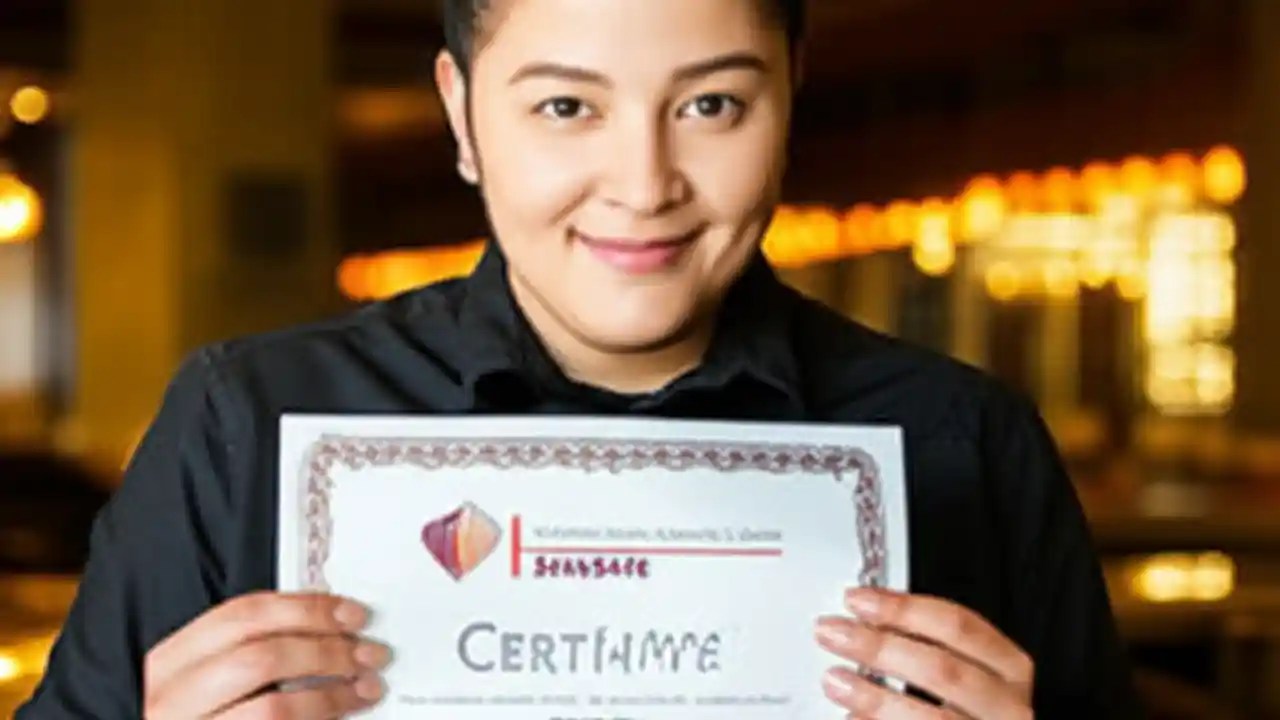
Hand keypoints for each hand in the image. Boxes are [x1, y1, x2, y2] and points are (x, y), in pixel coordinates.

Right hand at [144, 592, 390, 718]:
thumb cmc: (203, 714)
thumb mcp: (209, 679)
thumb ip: (254, 650)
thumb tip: (327, 625)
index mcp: (171, 664)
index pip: (242, 616)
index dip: (304, 609)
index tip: (350, 613)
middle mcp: (172, 701)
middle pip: (261, 658)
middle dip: (326, 651)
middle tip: (369, 654)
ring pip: (272, 708)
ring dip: (331, 696)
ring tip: (366, 689)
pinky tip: (341, 715)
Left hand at [815, 588, 1032, 718]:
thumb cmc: (970, 710)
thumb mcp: (966, 671)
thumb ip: (926, 646)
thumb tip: (865, 624)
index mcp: (1009, 669)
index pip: (959, 626)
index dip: (904, 609)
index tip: (858, 600)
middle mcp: (1007, 707)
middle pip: (943, 669)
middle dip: (881, 648)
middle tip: (833, 634)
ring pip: (933, 717)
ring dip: (876, 698)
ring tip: (835, 681)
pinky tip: (852, 717)